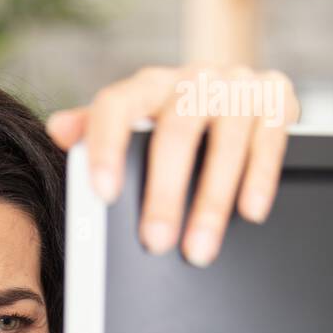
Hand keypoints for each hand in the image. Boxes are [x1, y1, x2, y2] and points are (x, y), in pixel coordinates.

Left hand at [46, 64, 300, 265]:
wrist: (234, 85)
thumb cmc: (171, 116)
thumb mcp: (133, 120)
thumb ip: (94, 129)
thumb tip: (58, 131)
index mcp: (147, 86)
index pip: (117, 107)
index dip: (107, 148)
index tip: (103, 193)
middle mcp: (191, 81)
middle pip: (175, 132)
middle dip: (164, 192)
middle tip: (154, 242)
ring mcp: (235, 87)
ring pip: (225, 142)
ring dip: (211, 202)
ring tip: (198, 251)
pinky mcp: (274, 98)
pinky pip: (269, 141)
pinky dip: (259, 179)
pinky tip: (249, 213)